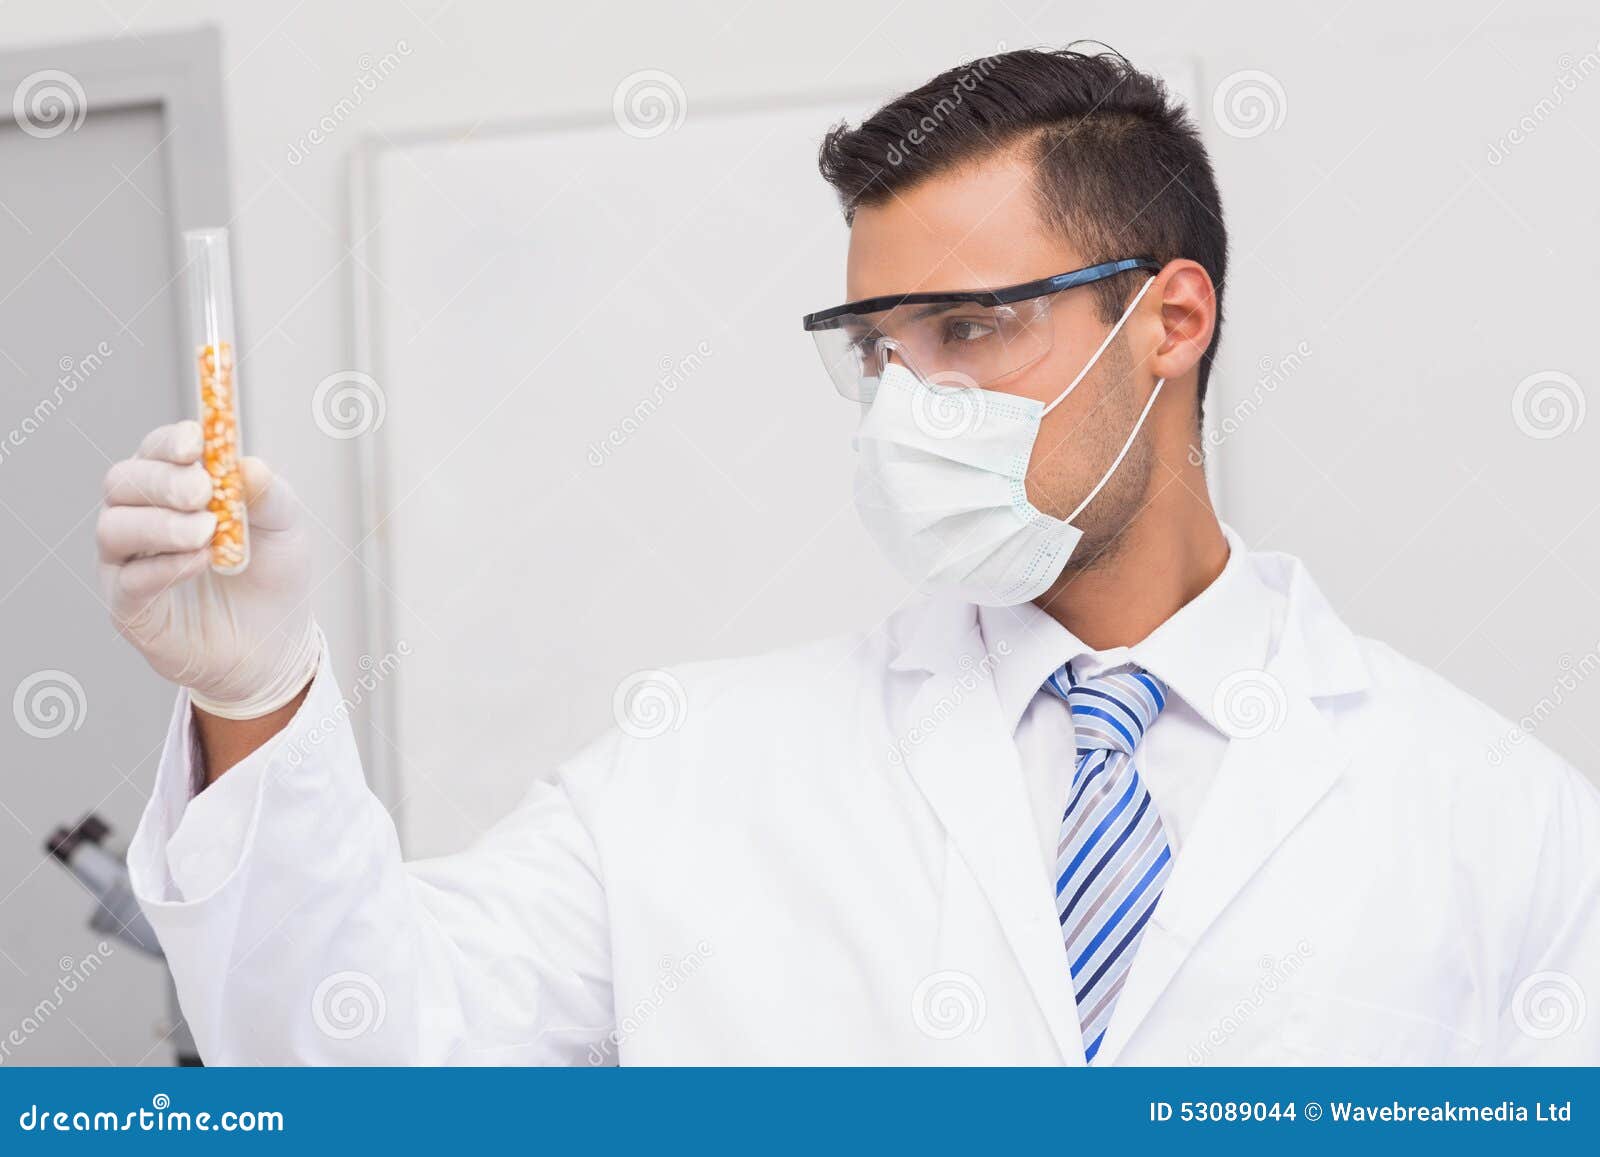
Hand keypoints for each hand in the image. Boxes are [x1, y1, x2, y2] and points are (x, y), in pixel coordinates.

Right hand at [97, 421, 318, 717]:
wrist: (275, 645)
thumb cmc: (272, 576)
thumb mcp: (285, 530)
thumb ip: (269, 495)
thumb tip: (247, 464)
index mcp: (173, 488)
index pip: (154, 451)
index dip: (169, 442)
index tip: (196, 442)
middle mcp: (141, 518)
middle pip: (122, 482)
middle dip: (162, 481)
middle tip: (203, 492)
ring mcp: (128, 563)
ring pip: (114, 528)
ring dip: (161, 524)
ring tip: (207, 534)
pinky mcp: (129, 608)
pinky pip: (129, 580)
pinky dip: (164, 567)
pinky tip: (200, 562)